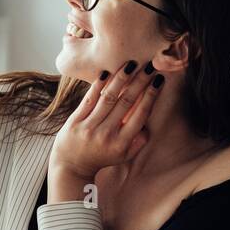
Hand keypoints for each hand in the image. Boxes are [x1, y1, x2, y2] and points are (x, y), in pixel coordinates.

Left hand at [48, 62, 163, 195]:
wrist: (71, 165)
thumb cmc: (102, 157)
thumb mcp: (124, 156)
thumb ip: (139, 141)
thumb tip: (149, 123)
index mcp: (121, 143)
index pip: (140, 114)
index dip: (151, 95)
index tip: (159, 80)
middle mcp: (106, 134)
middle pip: (126, 102)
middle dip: (139, 82)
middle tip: (149, 66)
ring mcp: (89, 127)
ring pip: (108, 97)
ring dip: (121, 79)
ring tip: (131, 64)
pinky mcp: (75, 121)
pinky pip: (89, 99)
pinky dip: (98, 85)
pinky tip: (107, 72)